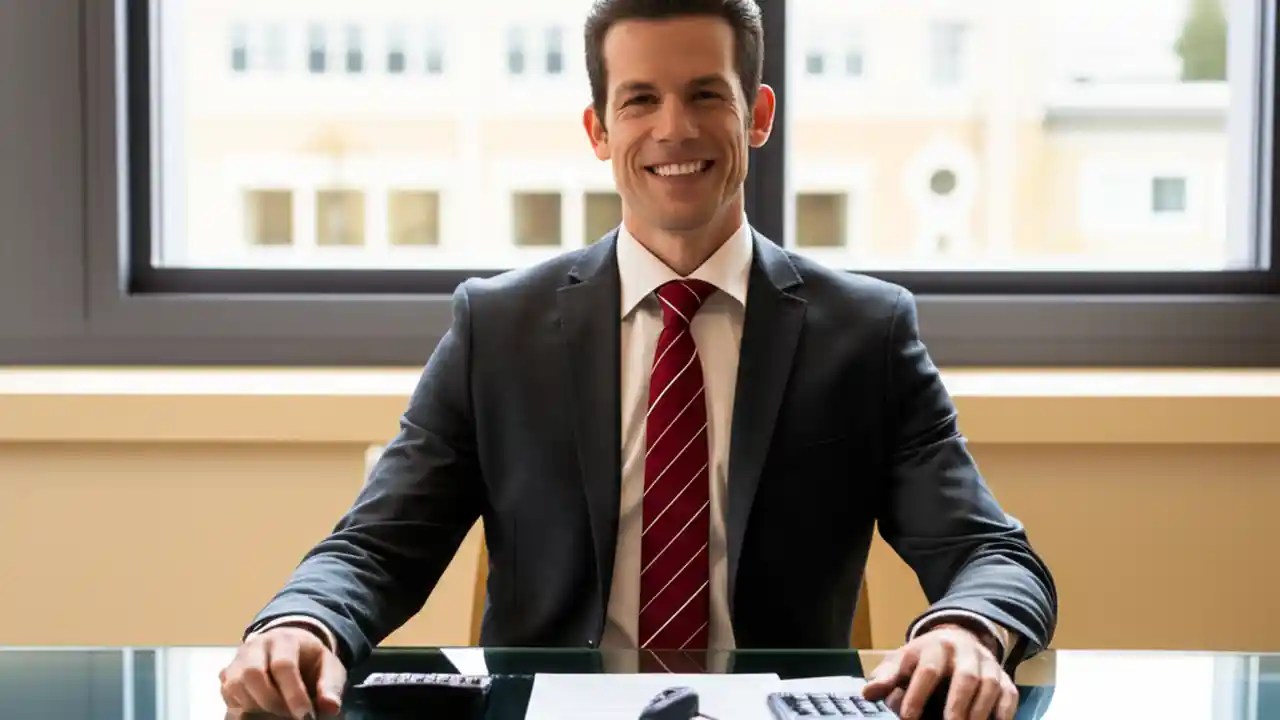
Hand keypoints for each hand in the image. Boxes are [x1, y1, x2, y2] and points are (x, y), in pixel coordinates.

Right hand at [219, 626, 345, 718]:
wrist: (291, 646)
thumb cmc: (311, 660)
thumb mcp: (329, 668)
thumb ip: (331, 686)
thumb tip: (331, 707)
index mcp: (286, 639)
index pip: (284, 665)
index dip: (294, 695)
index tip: (306, 717)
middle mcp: (257, 645)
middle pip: (252, 673)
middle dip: (271, 701)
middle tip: (288, 715)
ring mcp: (238, 659)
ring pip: (235, 684)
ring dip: (256, 705)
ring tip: (276, 712)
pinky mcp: (227, 674)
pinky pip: (227, 693)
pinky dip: (242, 706)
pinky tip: (261, 709)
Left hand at [862, 624, 1016, 719]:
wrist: (957, 639)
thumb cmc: (923, 659)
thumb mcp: (901, 662)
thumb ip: (886, 678)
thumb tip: (867, 693)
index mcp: (935, 647)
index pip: (928, 671)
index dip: (918, 695)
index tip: (907, 717)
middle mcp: (965, 653)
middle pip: (966, 678)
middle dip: (956, 706)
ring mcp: (988, 665)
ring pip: (990, 687)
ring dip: (979, 714)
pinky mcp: (1005, 679)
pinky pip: (1009, 697)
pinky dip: (1004, 715)